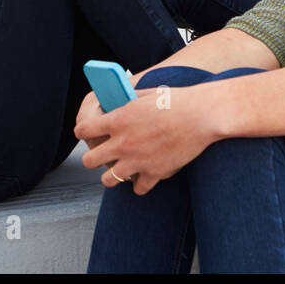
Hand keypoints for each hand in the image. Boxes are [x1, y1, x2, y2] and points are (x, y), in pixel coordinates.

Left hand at [75, 84, 220, 194]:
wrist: (201, 115)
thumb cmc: (175, 100)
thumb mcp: (144, 95)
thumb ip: (125, 104)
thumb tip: (112, 108)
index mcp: (117, 119)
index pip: (83, 130)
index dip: (83, 131)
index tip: (87, 132)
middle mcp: (122, 142)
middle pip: (89, 160)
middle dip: (93, 158)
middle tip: (101, 155)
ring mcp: (137, 160)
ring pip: (108, 180)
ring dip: (112, 175)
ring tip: (119, 170)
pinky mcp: (154, 173)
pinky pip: (137, 188)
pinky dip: (140, 183)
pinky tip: (144, 175)